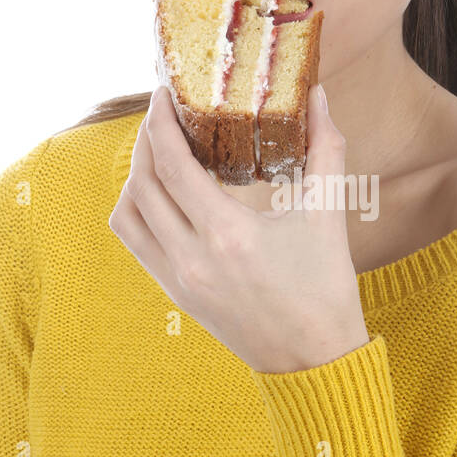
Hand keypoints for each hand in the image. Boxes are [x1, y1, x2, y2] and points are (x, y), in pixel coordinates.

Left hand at [108, 84, 370, 373]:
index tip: (165, 94)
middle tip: (161, 113)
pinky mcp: (176, 294)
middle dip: (144, 140)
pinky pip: (137, 242)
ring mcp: (178, 280)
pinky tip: (162, 192)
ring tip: (158, 151)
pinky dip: (139, 209)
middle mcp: (192, 258)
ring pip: (128, 214)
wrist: (315, 362)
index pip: (171, 165)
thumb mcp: (328, 215)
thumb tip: (318, 96)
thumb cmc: (325, 290)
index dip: (160, 123)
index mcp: (228, 236)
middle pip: (142, 183)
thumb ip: (325, 149)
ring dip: (135, 176)